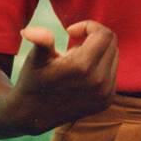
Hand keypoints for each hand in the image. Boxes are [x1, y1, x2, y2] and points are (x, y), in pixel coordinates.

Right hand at [7, 20, 117, 135]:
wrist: (34, 115)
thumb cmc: (33, 80)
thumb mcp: (34, 58)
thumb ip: (40, 42)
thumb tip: (27, 31)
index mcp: (82, 67)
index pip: (103, 34)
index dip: (88, 26)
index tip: (70, 33)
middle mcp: (98, 81)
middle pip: (111, 43)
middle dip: (93, 37)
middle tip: (72, 44)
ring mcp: (105, 93)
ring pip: (114, 56)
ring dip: (98, 51)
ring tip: (75, 61)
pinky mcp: (107, 100)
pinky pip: (113, 72)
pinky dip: (100, 66)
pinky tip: (82, 73)